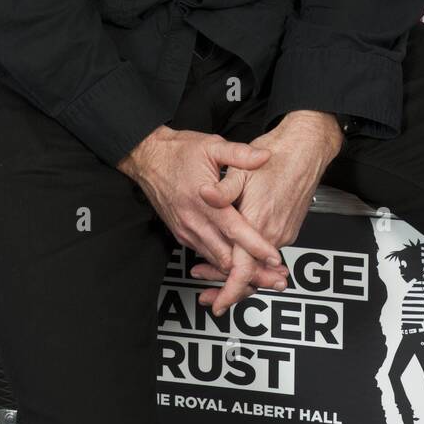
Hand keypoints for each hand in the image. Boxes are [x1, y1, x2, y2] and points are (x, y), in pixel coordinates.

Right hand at [117, 125, 288, 281]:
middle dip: (252, 271)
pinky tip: (239, 264)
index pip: (234, 230)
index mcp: (203, 200)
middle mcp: (193, 220)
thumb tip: (264, 156)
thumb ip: (240, 154)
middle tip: (276, 278)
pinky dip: (223, 263)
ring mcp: (186, 230)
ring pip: (215, 261)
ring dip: (238, 271)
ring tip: (264, 276)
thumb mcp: (212, 145)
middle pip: (226, 258)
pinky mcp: (182, 234)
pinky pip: (205, 254)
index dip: (255, 247)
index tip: (274, 257)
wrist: (147, 158)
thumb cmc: (178, 152)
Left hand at [190, 111, 342, 314]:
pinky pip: (266, 255)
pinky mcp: (287, 229)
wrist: (305, 148)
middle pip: (251, 275)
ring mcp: (283, 232)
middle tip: (208, 295)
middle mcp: (274, 233)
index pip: (244, 270)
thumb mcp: (242, 168)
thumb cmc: (276, 156)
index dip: (229, 291)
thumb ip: (223, 189)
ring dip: (237, 273)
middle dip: (227, 289)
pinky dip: (250, 261)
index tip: (218, 305)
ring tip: (211, 274)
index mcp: (259, 222)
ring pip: (258, 266)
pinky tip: (235, 255)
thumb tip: (204, 195)